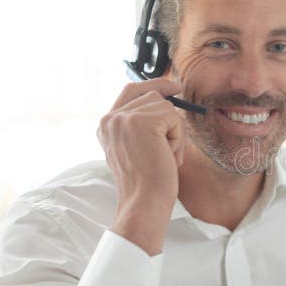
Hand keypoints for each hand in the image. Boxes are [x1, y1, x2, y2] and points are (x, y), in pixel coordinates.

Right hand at [97, 78, 185, 254]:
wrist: (144, 201)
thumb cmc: (147, 182)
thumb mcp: (140, 148)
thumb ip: (144, 125)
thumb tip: (169, 102)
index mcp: (106, 125)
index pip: (130, 91)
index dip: (153, 85)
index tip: (173, 86)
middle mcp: (111, 119)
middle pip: (152, 95)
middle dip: (170, 114)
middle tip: (177, 126)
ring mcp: (124, 118)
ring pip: (166, 106)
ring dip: (174, 131)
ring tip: (165, 154)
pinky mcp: (141, 122)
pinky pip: (174, 117)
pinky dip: (178, 137)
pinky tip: (168, 155)